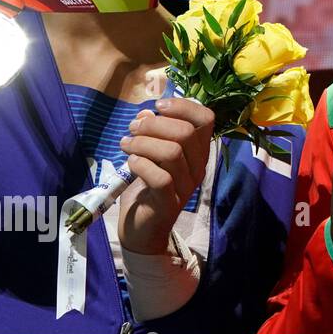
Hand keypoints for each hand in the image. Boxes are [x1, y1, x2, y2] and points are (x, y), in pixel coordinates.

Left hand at [118, 98, 214, 254]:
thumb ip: (152, 132)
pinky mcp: (169, 203)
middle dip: (154, 124)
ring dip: (143, 143)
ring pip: (172, 152)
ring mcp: (186, 186)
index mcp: (197, 150)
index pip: (206, 119)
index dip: (183, 106)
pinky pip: (160, 178)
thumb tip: (146, 113)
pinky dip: (141, 165)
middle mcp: (198, 166)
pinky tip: (130, 164)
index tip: (158, 106)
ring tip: (126, 144)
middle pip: (186, 133)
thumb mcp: (150, 153)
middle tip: (133, 128)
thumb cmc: (147, 186)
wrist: (142, 228)